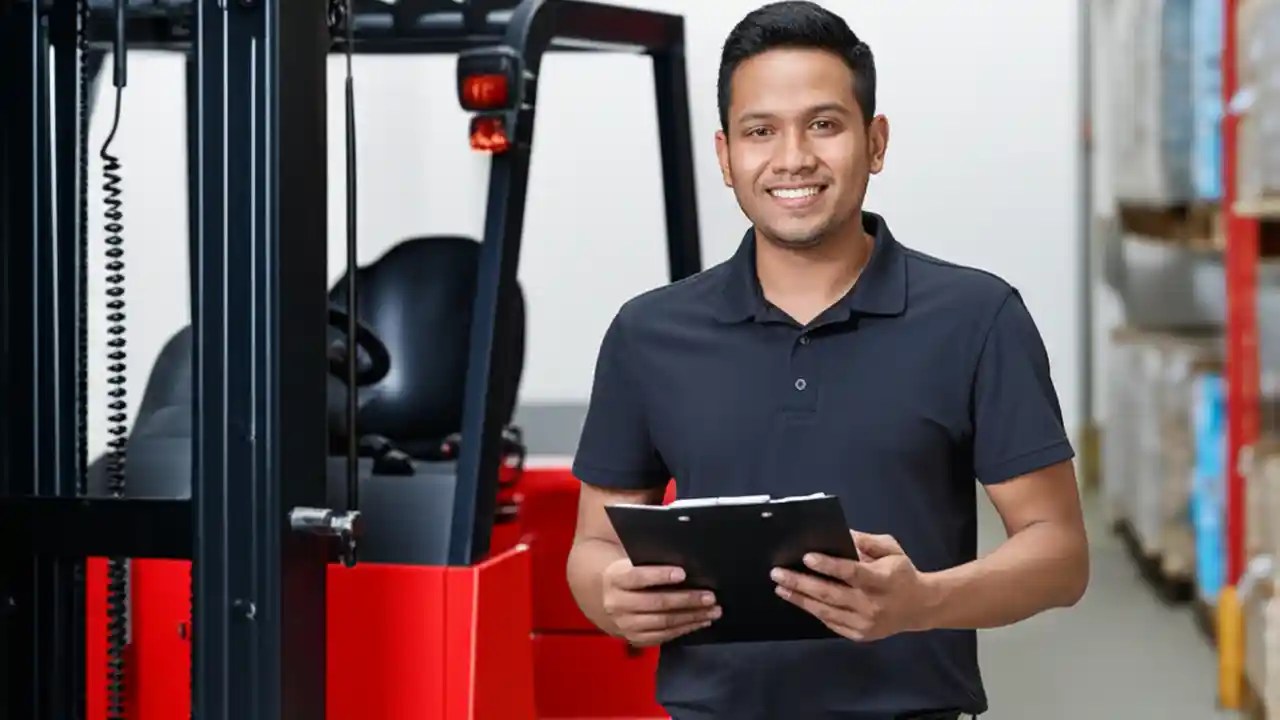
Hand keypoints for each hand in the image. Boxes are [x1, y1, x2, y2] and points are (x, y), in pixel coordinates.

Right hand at [601, 558, 720, 646]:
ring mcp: (625, 625)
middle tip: (710, 596)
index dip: (660, 575)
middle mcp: (617, 604)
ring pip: (662, 623)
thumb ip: (648, 560)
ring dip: (691, 617)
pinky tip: (700, 622)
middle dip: (686, 600)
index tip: (682, 573)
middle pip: (655, 602)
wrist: (597, 596)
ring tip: (712, 611)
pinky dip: (684, 629)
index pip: (637, 577)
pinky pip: (662, 636)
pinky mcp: (634, 638)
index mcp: (614, 578)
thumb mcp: (627, 560)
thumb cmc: (624, 572)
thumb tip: (684, 559)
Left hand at [771, 531, 934, 641]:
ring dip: (800, 599)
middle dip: (801, 583)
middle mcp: (873, 604)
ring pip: (826, 611)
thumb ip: (866, 541)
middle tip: (778, 573)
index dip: (829, 565)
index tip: (807, 557)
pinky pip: (830, 623)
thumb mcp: (891, 549)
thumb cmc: (901, 573)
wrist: (919, 607)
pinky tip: (798, 600)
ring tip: (780, 587)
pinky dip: (813, 611)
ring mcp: (865, 623)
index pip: (852, 573)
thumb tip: (840, 535)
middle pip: (831, 594)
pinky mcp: (859, 635)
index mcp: (883, 580)